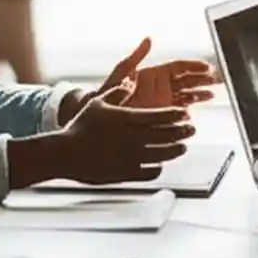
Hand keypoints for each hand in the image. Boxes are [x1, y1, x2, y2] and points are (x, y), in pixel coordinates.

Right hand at [58, 86, 194, 184]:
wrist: (66, 153)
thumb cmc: (80, 126)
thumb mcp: (98, 103)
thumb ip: (117, 93)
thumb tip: (129, 83)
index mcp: (128, 119)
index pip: (161, 115)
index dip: (176, 115)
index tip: (184, 114)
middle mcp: (133, 138)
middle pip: (167, 135)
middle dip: (183, 131)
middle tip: (191, 129)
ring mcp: (132, 157)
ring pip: (164, 154)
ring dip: (176, 149)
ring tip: (182, 147)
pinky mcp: (127, 173)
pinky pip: (152, 172)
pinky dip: (159, 167)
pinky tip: (160, 163)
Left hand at [62, 39, 217, 121]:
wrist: (100, 115)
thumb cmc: (107, 92)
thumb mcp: (121, 72)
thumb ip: (136, 57)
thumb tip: (148, 39)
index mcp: (155, 73)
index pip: (179, 67)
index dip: (194, 66)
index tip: (207, 67)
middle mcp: (161, 86)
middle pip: (188, 80)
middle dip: (203, 79)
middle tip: (218, 79)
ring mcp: (162, 100)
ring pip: (187, 95)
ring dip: (200, 94)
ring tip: (212, 94)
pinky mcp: (161, 114)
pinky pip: (178, 111)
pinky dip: (187, 111)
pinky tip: (193, 113)